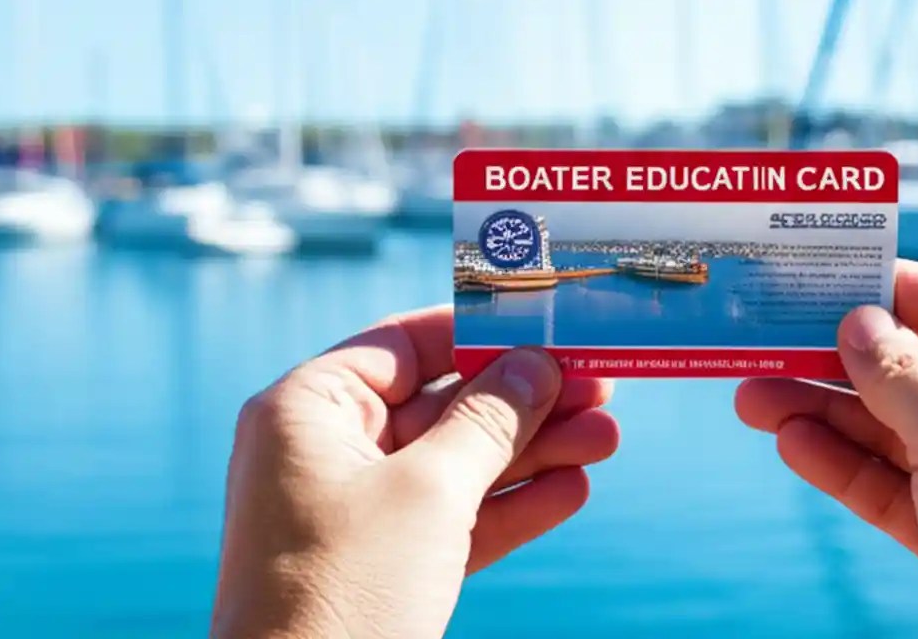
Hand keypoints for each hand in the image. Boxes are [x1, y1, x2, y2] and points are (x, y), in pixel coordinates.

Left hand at [211, 307, 618, 638]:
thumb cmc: (346, 590)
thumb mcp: (427, 492)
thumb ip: (488, 420)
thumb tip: (536, 365)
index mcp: (310, 411)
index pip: (405, 345)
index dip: (480, 334)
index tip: (549, 327)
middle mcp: (329, 452)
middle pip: (444, 404)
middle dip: (526, 400)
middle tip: (600, 384)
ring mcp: (358, 512)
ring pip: (460, 463)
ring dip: (535, 452)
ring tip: (607, 437)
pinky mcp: (386, 564)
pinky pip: (457, 518)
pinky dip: (512, 506)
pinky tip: (572, 490)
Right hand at [737, 261, 917, 638]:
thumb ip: (905, 380)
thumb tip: (857, 323)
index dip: (897, 288)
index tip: (829, 280)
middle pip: (915, 367)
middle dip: (839, 360)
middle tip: (770, 343)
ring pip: (889, 427)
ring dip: (823, 412)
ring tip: (753, 398)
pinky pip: (887, 481)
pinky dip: (840, 463)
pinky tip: (791, 444)